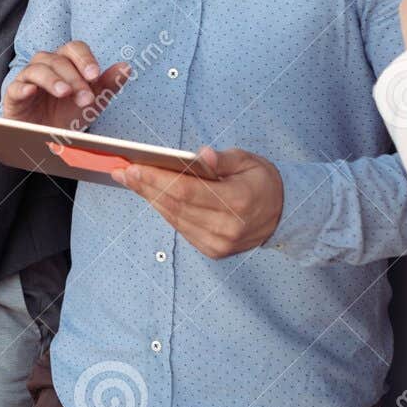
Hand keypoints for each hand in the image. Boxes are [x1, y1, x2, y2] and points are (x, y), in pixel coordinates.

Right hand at [1, 40, 130, 130]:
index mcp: (65, 62)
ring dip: (53, 80)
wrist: (45, 137)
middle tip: (86, 99)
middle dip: (74, 78)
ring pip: (37, 69)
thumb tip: (127, 67)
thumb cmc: (68, 114)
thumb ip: (108, 84)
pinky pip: (16, 86)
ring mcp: (27, 79)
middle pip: (58, 59)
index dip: (85, 59)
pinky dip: (24, 87)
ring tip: (65, 93)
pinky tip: (32, 92)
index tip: (95, 76)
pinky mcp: (13, 95)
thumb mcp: (92, 101)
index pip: (74, 49)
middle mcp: (46, 65)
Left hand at [112, 145, 283, 258]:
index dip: (157, 180)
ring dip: (149, 198)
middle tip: (122, 171)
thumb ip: (223, 159)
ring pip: (174, 218)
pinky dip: (164, 210)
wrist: (284, 214)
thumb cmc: (263, 181)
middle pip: (175, 206)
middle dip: (145, 187)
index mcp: (238, 202)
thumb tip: (201, 155)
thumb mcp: (248, 161)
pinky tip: (151, 195)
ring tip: (130, 180)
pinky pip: (181, 228)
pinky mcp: (213, 250)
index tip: (134, 167)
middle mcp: (226, 228)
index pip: (186, 191)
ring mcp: (218, 244)